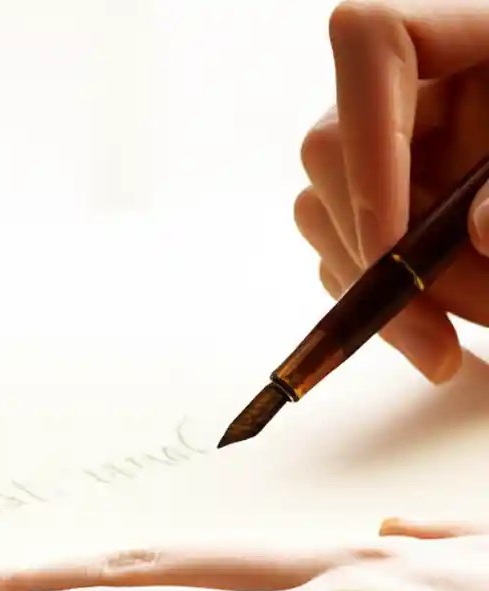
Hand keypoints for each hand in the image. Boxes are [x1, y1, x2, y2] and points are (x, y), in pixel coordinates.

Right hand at [298, 0, 488, 382]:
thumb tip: (478, 233)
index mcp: (466, 30)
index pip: (372, 40)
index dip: (369, 137)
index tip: (392, 242)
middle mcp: (414, 85)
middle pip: (335, 149)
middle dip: (381, 253)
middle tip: (441, 331)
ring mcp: (393, 146)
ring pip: (328, 212)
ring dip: (383, 292)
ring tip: (452, 346)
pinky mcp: (390, 203)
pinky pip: (347, 250)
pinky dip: (385, 305)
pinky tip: (435, 339)